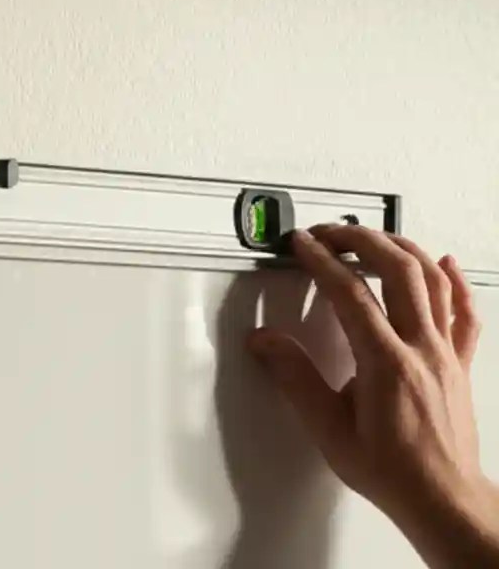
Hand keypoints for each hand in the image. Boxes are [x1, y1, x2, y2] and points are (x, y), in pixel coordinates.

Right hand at [248, 225, 498, 567]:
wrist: (441, 498)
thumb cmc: (392, 471)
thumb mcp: (328, 429)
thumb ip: (295, 378)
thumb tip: (267, 342)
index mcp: (386, 363)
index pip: (351, 293)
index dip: (322, 261)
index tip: (304, 244)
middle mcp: (422, 350)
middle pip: (399, 270)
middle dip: (362, 239)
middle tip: (332, 233)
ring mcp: (445, 353)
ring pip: (434, 281)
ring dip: (403, 248)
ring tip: (375, 237)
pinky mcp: (459, 363)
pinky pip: (465, 312)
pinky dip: (455, 281)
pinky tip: (446, 264)